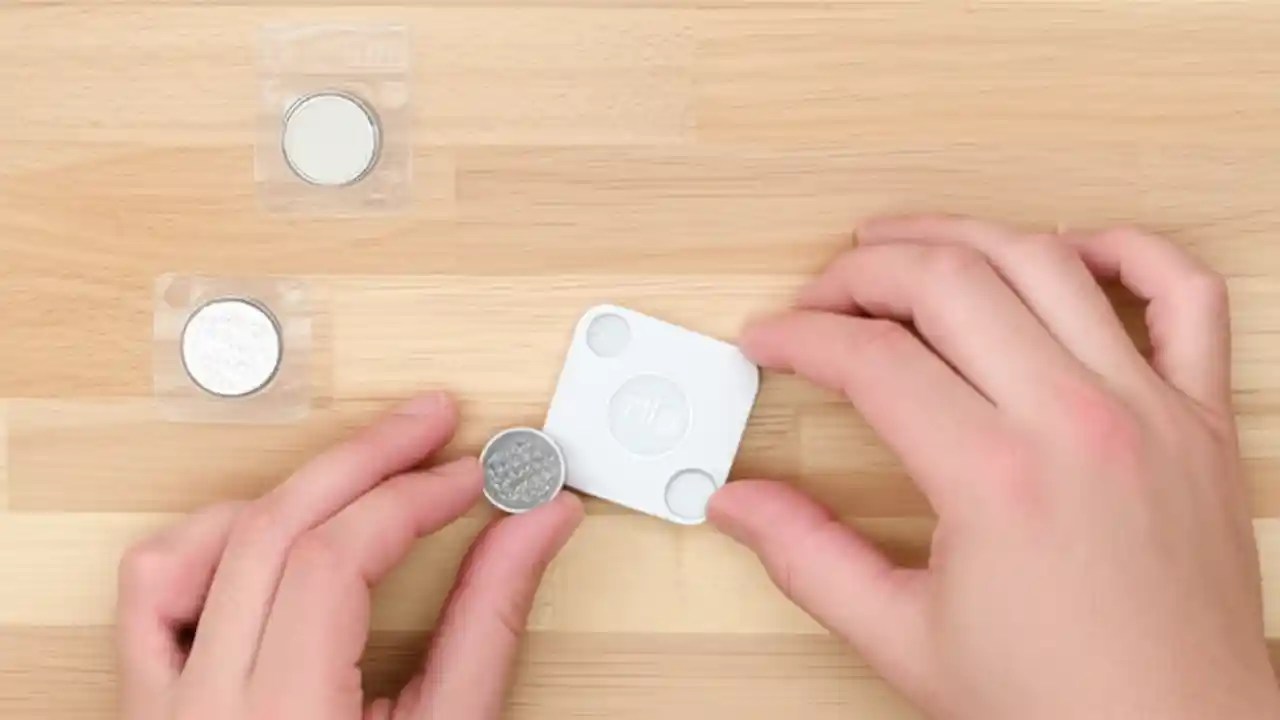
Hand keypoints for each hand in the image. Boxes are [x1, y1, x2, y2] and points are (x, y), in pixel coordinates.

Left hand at [116, 392, 582, 719]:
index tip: (479, 474)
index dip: (419, 496)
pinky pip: (155, 594)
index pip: (338, 559)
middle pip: (275, 529)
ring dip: (291, 492)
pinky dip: (213, 541)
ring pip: (200, 548)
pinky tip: (274, 533)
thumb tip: (535, 525)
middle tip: (435, 425)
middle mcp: (205, 710)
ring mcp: (166, 706)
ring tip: (364, 474)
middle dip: (368, 460)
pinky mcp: (155, 704)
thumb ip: (492, 621)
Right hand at [711, 216, 1279, 718]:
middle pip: (948, 280)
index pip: (871, 358)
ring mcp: (1148, 409)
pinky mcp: (1200, 419)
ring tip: (906, 247)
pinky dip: (1126, 249)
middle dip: (861, 271)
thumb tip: (737, 503)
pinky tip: (1067, 251)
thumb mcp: (903, 640)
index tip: (769, 342)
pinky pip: (1183, 293)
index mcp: (996, 479)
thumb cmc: (1059, 710)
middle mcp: (1077, 422)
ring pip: (1046, 260)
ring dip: (961, 236)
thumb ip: (807, 558)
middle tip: (820, 296)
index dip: (799, 337)